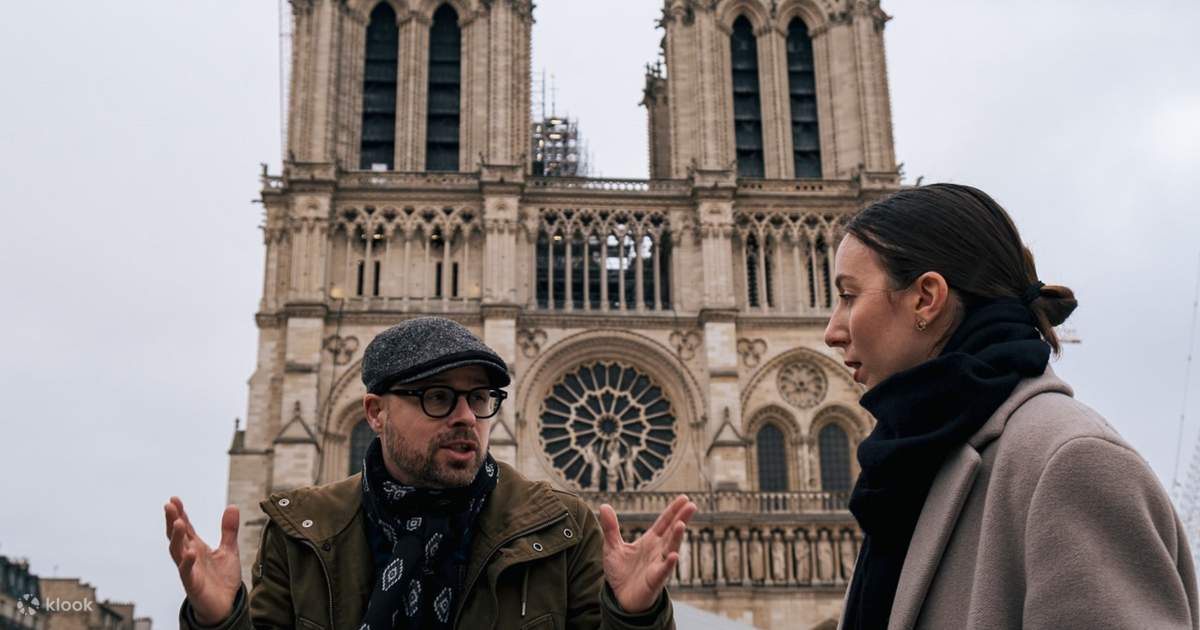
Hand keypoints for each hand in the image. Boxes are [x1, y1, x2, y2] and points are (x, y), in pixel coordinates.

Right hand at [164, 497, 242, 625]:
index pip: (186, 527)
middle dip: (172, 521)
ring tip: (178, 523)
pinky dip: (187, 562)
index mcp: (196, 547)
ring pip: (177, 552)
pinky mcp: (192, 584)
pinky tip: (191, 552)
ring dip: (176, 538)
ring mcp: (189, 570)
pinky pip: (186, 573)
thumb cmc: (222, 579)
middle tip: (169, 505)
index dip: (180, 513)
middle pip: (177, 536)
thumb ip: (229, 530)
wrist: (225, 605)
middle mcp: (189, 556)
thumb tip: (232, 506)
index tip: (174, 499)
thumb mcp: (229, 550)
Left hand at [599, 494, 697, 613]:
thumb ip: (610, 528)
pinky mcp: (654, 580)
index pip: (664, 523)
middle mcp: (657, 551)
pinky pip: (663, 571)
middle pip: (672, 532)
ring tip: (681, 524)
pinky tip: (673, 555)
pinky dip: (668, 563)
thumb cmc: (621, 573)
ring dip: (676, 537)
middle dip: (681, 518)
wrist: (621, 599)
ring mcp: (658, 565)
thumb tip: (604, 506)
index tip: (684, 498)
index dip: (673, 510)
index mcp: (650, 541)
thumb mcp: (612, 547)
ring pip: (670, 549)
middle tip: (692, 505)